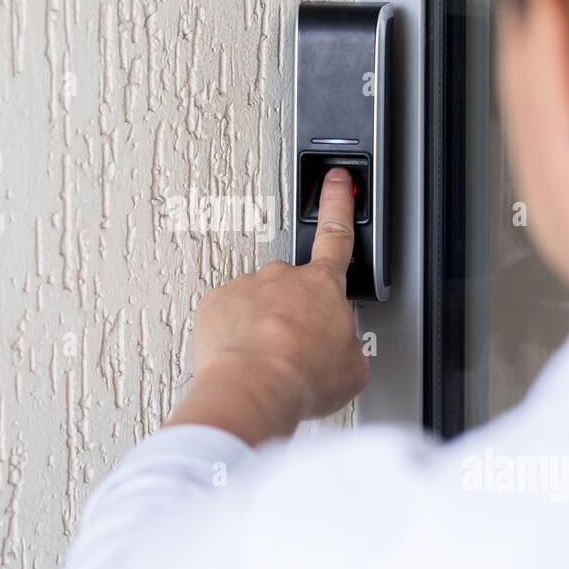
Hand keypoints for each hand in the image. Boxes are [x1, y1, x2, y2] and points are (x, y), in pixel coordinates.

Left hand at [165, 168, 368, 444]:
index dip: (336, 204)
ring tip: (266, 362)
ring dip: (260, 326)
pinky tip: (242, 359)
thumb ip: (349, 347)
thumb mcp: (354, 368)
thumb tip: (343, 355)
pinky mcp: (214, 304)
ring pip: (254, 303)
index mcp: (322, 286)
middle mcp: (282, 277)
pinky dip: (231, 335)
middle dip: (291, 312)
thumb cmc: (303, 377)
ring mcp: (245, 288)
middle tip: (293, 348)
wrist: (256, 387)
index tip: (334, 181)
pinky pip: (225, 316)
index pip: (336, 234)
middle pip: (290, 287)